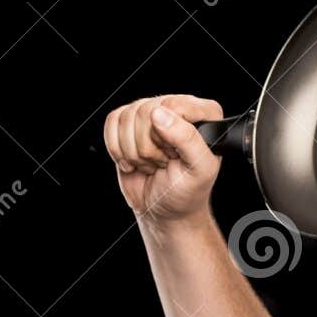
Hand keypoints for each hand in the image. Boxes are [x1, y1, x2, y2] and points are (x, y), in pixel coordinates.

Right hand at [102, 93, 223, 223]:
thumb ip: (187, 139)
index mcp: (204, 113)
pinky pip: (111, 122)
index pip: (174, 105)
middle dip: (149, 148)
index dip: (169, 134)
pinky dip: (117, 149)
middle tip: (164, 163)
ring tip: (152, 165)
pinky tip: (134, 162)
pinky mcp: (128, 123)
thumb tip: (159, 113)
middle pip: (146, 111)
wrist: (165, 211)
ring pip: (127, 117)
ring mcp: (150, 113)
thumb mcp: (199, 170)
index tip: (176, 155)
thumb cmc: (186, 192)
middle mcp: (176, 108)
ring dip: (135, 153)